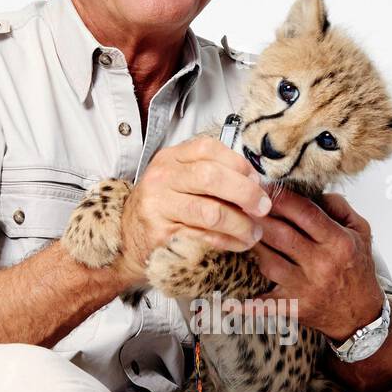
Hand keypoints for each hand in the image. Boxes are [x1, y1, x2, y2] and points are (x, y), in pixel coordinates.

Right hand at [117, 139, 271, 288]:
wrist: (128, 239)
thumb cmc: (162, 208)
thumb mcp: (179, 180)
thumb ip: (212, 173)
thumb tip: (255, 182)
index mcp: (170, 159)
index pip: (208, 148)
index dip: (239, 164)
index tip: (256, 181)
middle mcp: (162, 179)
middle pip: (212, 178)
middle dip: (245, 193)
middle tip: (263, 207)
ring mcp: (159, 208)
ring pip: (212, 212)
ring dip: (241, 224)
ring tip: (254, 232)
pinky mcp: (162, 236)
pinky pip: (205, 238)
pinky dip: (228, 242)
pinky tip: (238, 243)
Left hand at [250, 190, 385, 340]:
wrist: (361, 315)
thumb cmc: (357, 271)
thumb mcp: (361, 232)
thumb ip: (340, 207)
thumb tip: (314, 190)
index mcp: (338, 242)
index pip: (305, 213)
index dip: (281, 198)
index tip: (264, 187)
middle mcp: (321, 264)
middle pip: (281, 235)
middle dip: (258, 217)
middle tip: (240, 204)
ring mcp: (305, 288)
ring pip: (268, 262)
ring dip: (251, 247)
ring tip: (239, 232)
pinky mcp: (294, 307)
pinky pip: (264, 304)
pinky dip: (244, 304)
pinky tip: (226, 299)